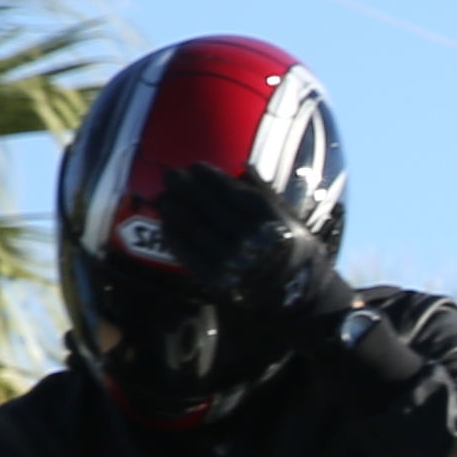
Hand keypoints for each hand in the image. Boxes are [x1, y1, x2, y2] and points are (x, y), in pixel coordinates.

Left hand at [154, 162, 337, 323]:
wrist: (292, 292)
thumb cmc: (284, 246)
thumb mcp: (286, 217)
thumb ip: (264, 193)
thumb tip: (241, 164)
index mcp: (273, 223)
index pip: (235, 194)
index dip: (212, 178)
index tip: (195, 166)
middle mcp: (255, 243)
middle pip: (213, 209)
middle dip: (188, 189)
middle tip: (172, 176)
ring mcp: (237, 264)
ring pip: (199, 230)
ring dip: (177, 211)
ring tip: (164, 197)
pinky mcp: (222, 283)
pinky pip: (192, 257)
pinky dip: (177, 240)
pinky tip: (167, 225)